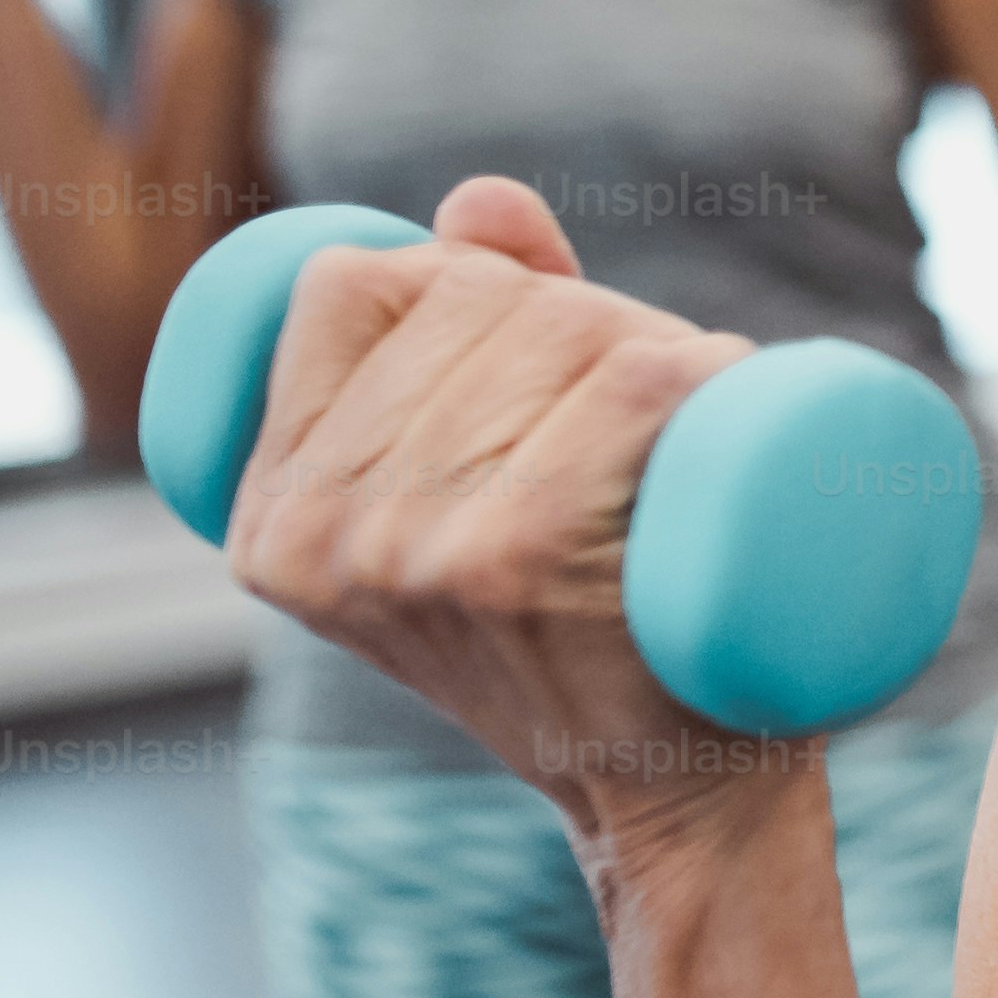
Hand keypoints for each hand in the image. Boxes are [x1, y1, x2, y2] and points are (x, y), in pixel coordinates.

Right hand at [215, 174, 791, 878]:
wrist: (677, 797)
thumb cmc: (587, 626)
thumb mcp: (476, 494)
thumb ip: (465, 330)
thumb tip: (481, 200)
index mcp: (269, 516)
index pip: (352, 285)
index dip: (464, 281)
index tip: (534, 356)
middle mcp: (314, 533)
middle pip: (479, 298)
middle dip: (585, 319)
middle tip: (648, 413)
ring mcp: (411, 548)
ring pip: (567, 326)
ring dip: (659, 342)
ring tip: (690, 427)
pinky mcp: (517, 558)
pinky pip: (631, 381)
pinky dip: (702, 365)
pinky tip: (728, 390)